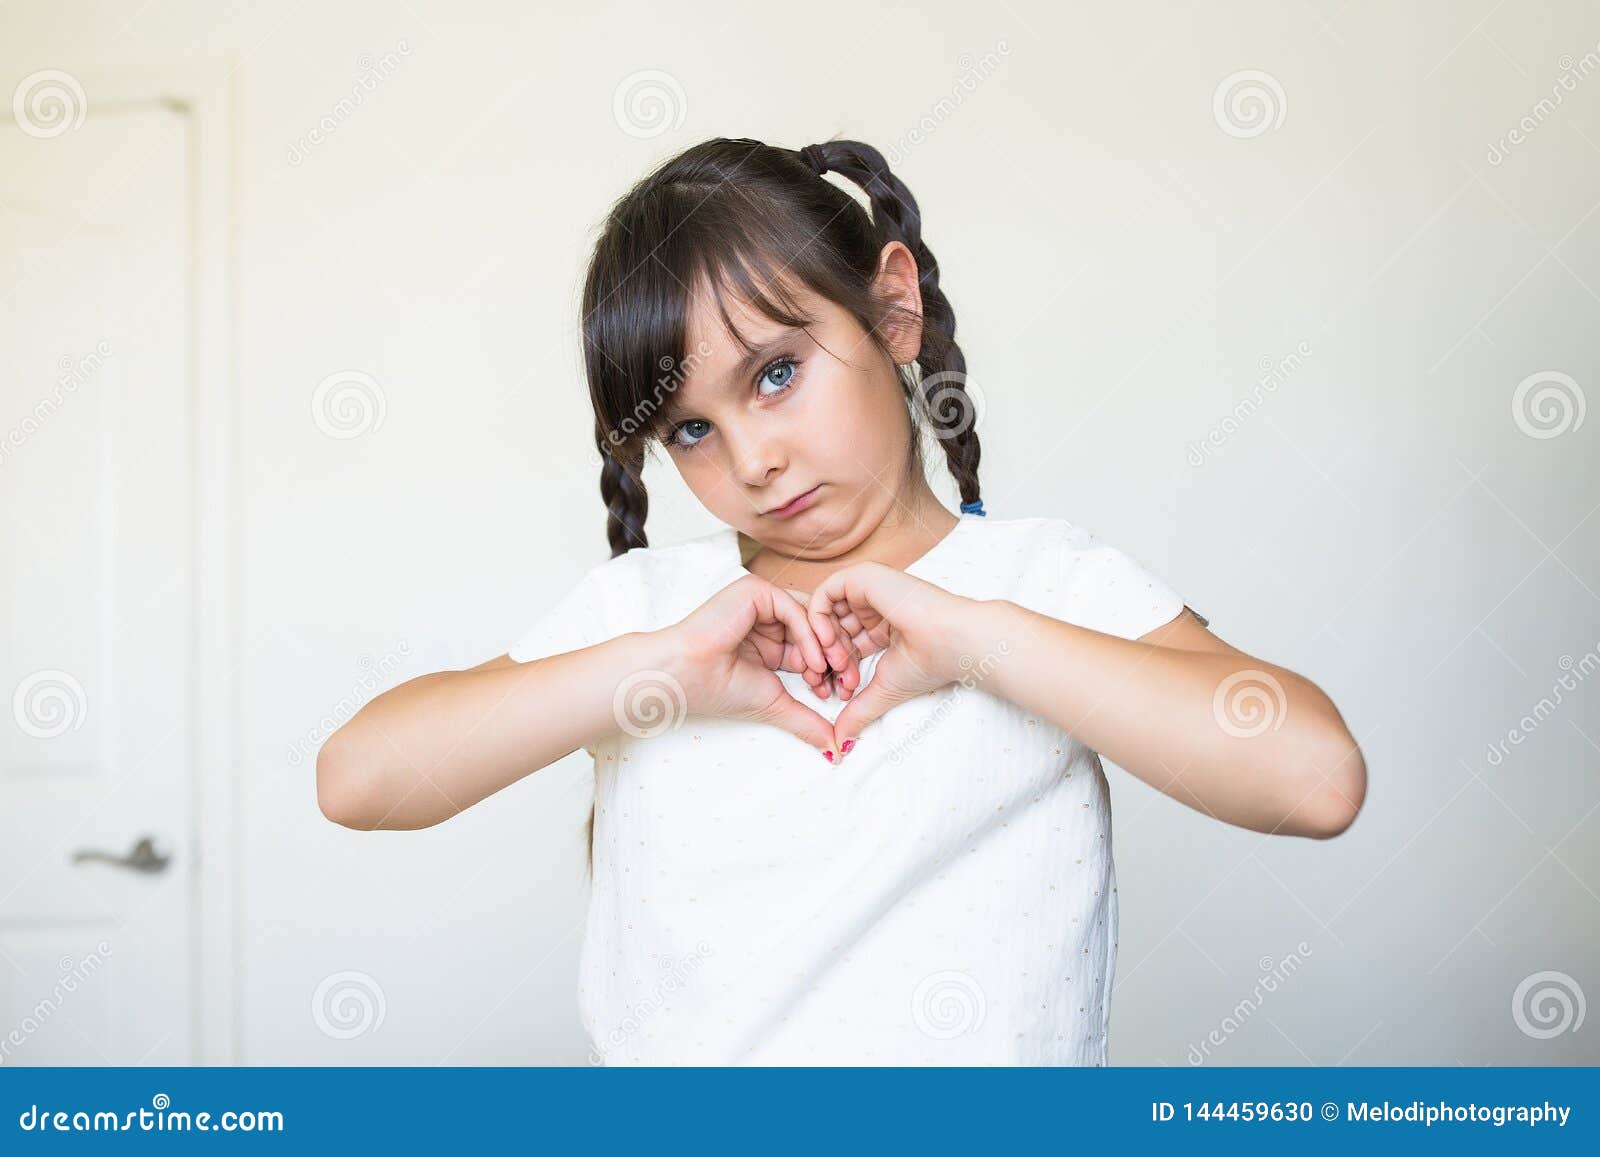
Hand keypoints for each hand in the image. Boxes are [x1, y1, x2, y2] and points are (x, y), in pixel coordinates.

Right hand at [658, 574, 839, 757]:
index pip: (815, 645)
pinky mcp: (755, 591)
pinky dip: (809, 635)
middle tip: (845, 682)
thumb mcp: (777, 704)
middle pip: (817, 627)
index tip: (839, 693)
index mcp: (771, 641)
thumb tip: (836, 748)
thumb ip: (807, 720)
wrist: (686, 676)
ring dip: (826, 646)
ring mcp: (761, 603)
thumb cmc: (720, 690)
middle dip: (835, 655)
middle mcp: (767, 619)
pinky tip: (813, 662)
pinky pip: (794, 609)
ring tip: (830, 674)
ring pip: (810, 617)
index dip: (831, 667)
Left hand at [805, 562, 975, 752]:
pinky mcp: (862, 577)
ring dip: (821, 641)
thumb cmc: (928, 662)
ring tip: (835, 663)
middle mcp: (874, 606)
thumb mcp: (884, 689)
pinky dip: (817, 618)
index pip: (844, 645)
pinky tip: (829, 641)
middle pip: (831, 629)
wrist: (950, 640)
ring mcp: (868, 589)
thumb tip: (840, 741)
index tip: (839, 691)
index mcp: (882, 627)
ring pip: (825, 612)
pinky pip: (824, 592)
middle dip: (825, 658)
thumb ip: (859, 710)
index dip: (835, 669)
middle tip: (830, 679)